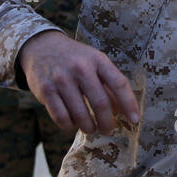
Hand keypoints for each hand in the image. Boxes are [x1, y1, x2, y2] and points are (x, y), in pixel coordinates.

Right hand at [17, 30, 138, 134]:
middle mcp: (80, 68)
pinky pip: (61, 117)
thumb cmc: (75, 58)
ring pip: (80, 114)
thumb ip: (109, 84)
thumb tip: (125, 110)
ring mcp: (61, 79)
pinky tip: (73, 123)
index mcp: (97, 60)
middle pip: (100, 103)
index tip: (135, 120)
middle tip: (108, 130)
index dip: (129, 104)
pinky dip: (70, 125)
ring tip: (91, 128)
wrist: (41, 46)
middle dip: (107, 123)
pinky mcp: (46, 90)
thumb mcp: (94, 62)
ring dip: (89, 127)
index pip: (119, 83)